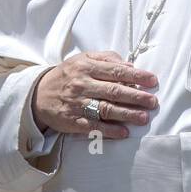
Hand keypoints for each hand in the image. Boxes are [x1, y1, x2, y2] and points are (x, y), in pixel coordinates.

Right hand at [32, 50, 157, 137]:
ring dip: (127, 114)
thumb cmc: (68, 75)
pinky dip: (109, 130)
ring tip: (143, 117)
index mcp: (86, 67)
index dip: (137, 76)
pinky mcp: (72, 120)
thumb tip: (130, 65)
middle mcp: (82, 85)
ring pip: (105, 109)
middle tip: (153, 101)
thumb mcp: (84, 59)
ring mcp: (77, 104)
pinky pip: (93, 126)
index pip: (116, 71)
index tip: (153, 81)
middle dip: (136, 96)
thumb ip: (107, 59)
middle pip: (113, 91)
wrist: (37, 94)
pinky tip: (124, 132)